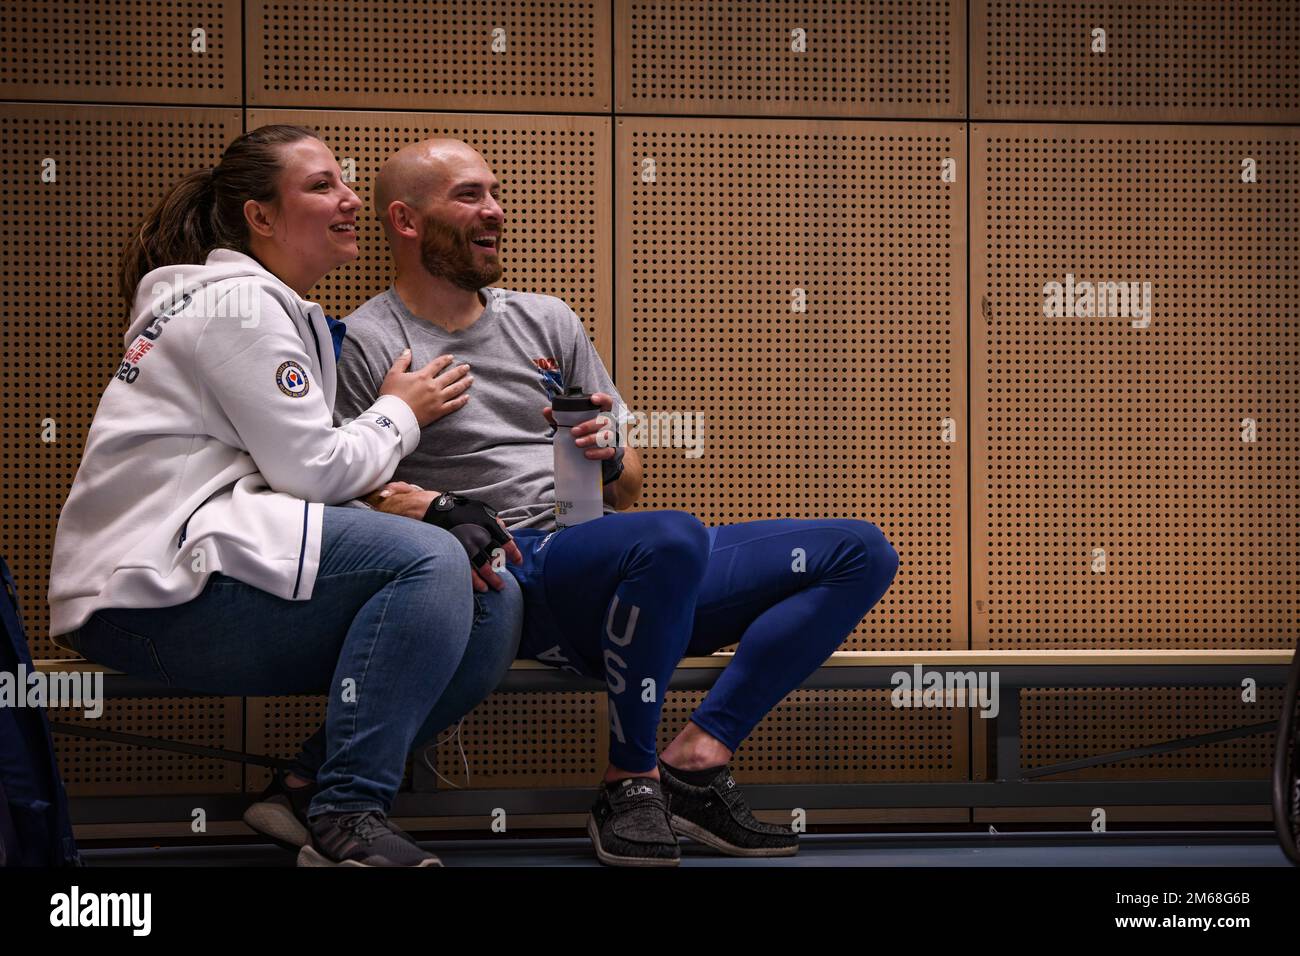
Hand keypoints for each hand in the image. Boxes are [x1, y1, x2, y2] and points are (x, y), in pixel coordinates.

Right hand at [364, 482, 523, 592]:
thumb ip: (493, 520)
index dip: (513, 552)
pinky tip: (482, 588)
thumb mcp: (477, 510)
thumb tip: (506, 530)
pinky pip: (466, 569)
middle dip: (501, 569)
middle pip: (494, 556)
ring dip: (491, 578)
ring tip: (497, 587)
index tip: (518, 560)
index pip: (505, 539)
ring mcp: (464, 545)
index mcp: (485, 523)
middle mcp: (476, 534)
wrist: (427, 509)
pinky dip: (475, 580)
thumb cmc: (456, 510)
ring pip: (482, 566)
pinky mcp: (452, 552)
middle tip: (505, 580)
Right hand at [379, 350, 472, 427]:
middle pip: (450, 376)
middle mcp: (433, 386)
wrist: (393, 416)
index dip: (445, 360)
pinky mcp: (438, 411)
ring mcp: (437, 399)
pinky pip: (453, 405)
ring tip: (471, 379)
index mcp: (423, 376)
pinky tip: (467, 397)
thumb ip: (402, 361)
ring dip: (464, 383)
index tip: (451, 358)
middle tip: (467, 367)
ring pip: (455, 389)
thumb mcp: (393, 374)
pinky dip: (461, 401)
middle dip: (459, 370)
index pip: (437, 365)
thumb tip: (408, 350)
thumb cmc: (391, 394)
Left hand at [541, 391, 618, 461]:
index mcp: (601, 414)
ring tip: (577, 443)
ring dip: (590, 439)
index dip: (602, 398)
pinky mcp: (611, 451)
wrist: (592, 454)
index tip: (593, 399)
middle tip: (574, 431)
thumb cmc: (582, 434)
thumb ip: (559, 417)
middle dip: (588, 425)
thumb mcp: (570, 425)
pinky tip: (587, 454)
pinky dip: (597, 453)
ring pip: (606, 436)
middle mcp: (608, 424)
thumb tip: (546, 410)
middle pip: (604, 420)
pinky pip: (608, 451)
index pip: (607, 402)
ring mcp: (611, 438)